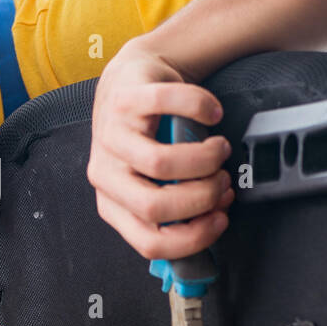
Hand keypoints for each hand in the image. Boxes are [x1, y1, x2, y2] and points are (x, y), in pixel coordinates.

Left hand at [87, 38, 234, 259]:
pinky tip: (212, 113)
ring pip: (161, 164)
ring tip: (220, 150)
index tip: (220, 219)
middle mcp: (104, 174)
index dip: (194, 236)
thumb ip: (173, 207)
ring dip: (206, 160)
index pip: (149, 242)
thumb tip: (212, 225)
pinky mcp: (124, 99)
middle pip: (156, 207)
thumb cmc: (148, 138)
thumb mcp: (151, 182)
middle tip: (222, 181)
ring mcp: (110, 136)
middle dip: (203, 198)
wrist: (130, 83)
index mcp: (112, 203)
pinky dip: (201, 109)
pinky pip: (168, 106)